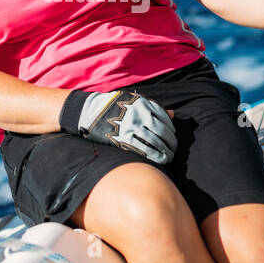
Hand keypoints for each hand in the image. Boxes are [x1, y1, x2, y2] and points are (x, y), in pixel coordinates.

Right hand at [59, 89, 177, 164]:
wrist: (90, 112)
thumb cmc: (115, 106)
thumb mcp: (135, 101)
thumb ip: (154, 108)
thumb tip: (173, 114)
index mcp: (143, 104)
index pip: (165, 119)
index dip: (171, 130)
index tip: (172, 137)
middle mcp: (139, 115)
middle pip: (162, 132)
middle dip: (171, 143)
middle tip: (173, 149)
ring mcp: (131, 128)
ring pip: (155, 143)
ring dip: (166, 152)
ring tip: (169, 157)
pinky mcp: (123, 139)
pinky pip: (144, 151)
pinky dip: (155, 157)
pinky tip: (160, 161)